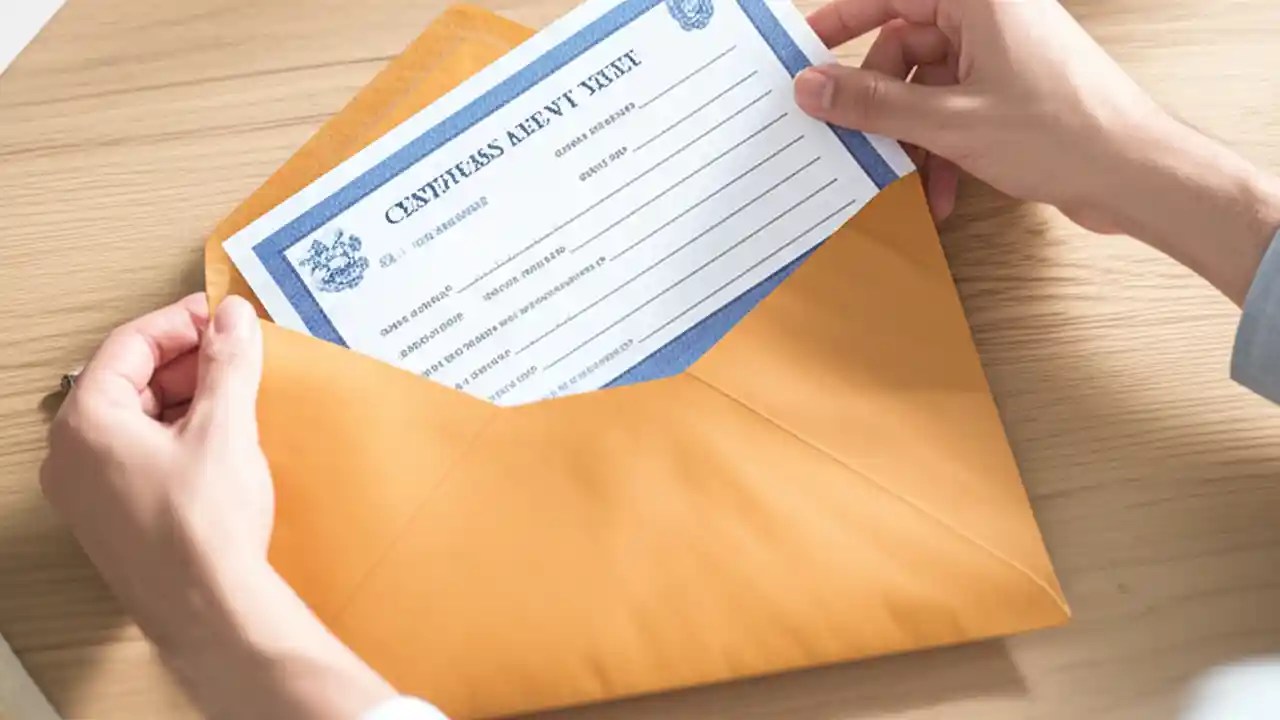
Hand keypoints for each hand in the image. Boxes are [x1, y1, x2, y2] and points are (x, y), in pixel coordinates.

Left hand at [42, 294, 394, 719]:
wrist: (210, 610)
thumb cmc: (204, 529)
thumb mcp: (225, 428)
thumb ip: (228, 362)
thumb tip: (233, 319)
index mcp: (87, 423)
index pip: (128, 345)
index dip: (180, 323)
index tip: (221, 317)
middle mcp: (73, 455)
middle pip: (128, 380)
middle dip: (186, 362)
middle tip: (236, 353)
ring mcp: (90, 491)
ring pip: (136, 419)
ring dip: (186, 398)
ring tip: (237, 395)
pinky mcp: (115, 517)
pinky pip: (139, 454)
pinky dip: (178, 434)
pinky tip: (222, 439)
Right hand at [795, 0, 1279, 303]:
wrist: (1136, 173)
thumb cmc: (1063, 132)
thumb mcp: (948, 121)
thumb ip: (873, 104)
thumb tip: (812, 88)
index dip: (840, 21)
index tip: (802, 50)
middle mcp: (990, 17)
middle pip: (903, 47)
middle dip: (879, 103)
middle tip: (848, 138)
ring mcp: (1002, 55)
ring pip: (925, 87)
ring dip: (911, 138)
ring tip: (906, 180)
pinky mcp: (1012, 92)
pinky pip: (953, 111)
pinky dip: (941, 149)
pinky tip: (940, 192)